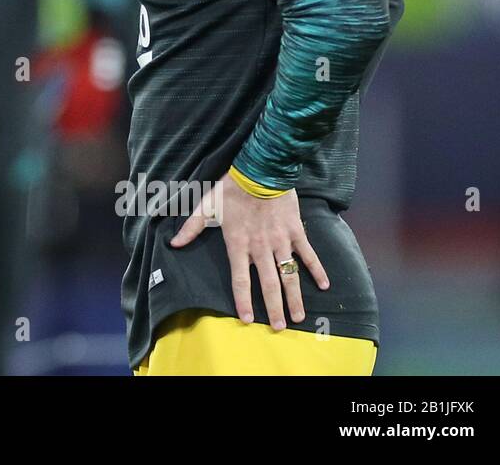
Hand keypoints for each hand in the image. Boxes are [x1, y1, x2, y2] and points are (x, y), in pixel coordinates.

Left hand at [170, 172, 329, 329]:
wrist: (260, 171)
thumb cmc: (231, 190)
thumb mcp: (206, 207)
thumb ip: (191, 228)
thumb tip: (174, 244)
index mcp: (238, 244)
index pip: (240, 279)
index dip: (243, 301)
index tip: (248, 319)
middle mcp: (260, 248)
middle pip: (269, 285)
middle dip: (274, 309)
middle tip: (279, 328)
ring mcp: (280, 241)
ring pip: (289, 275)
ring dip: (295, 297)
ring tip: (298, 316)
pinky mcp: (295, 232)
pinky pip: (308, 255)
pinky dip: (317, 270)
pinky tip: (325, 286)